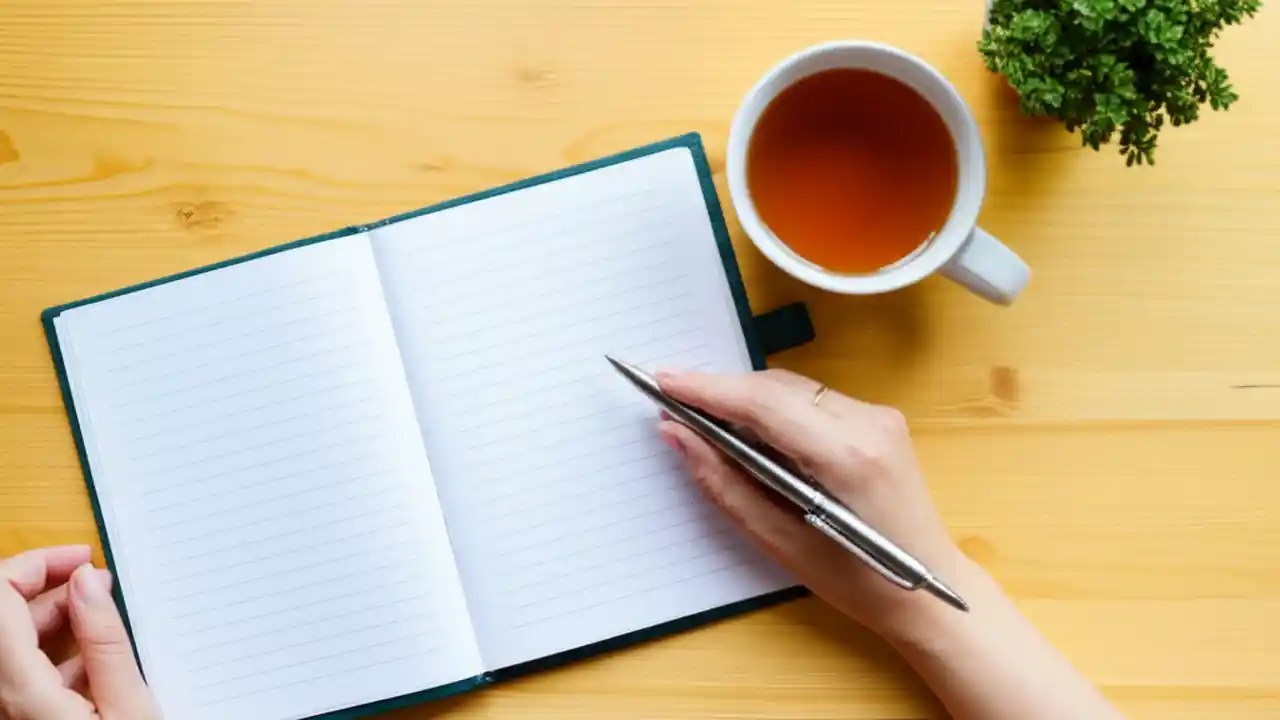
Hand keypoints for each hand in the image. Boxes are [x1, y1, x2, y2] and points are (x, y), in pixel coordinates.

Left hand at [0, 546, 159, 719]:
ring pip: (11, 642)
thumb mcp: (130, 709)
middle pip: (3, 615)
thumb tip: (86, 582)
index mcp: (22, 690)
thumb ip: (105, 644)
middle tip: (100, 581)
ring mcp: (7, 708)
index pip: (0, 599)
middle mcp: (1, 698)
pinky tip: (95, 664)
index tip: (83, 559)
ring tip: (107, 619)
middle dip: (48, 586)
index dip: (36, 565)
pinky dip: (51, 652)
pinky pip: (20, 671)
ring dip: (52, 619)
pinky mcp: (19, 717)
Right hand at [657, 369, 1125, 719]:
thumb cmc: (860, 581)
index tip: (664, 381)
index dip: (708, 389)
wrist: (929, 591)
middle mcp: (868, 423)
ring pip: (792, 388)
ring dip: (747, 399)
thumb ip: (724, 483)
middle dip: (721, 392)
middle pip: (775, 387)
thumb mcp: (780, 541)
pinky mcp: (879, 419)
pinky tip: (753, 432)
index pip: (763, 402)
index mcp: (848, 456)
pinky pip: (812, 399)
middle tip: (674, 404)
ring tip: (706, 421)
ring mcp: (878, 416)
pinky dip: (775, 408)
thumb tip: (678, 436)